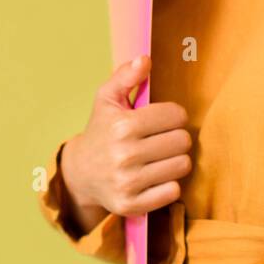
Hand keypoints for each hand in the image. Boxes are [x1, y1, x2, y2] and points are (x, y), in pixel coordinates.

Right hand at [60, 55, 191, 234]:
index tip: (162, 121)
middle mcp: (125, 155)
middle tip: (163, 141)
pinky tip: (156, 178)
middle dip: (176, 138)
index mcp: (122, 126)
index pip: (176, 115)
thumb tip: (144, 59)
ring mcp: (128, 182)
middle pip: (183, 141)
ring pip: (182, 166)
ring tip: (161, 159)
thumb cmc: (101, 132)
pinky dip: (169, 185)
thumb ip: (126, 76)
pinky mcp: (132, 205)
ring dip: (175, 161)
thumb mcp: (107, 99)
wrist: (80, 174)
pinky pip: (173, 192)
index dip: (174, 115)